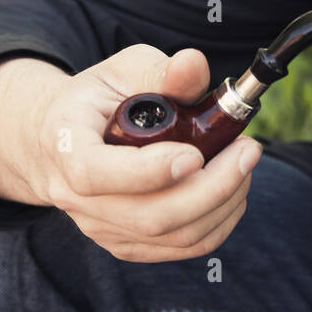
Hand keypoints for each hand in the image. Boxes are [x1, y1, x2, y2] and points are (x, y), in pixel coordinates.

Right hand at [32, 45, 262, 261]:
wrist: (64, 137)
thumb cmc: (99, 99)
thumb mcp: (123, 70)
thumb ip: (160, 71)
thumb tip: (194, 65)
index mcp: (65, 145)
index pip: (94, 173)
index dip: (148, 171)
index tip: (195, 154)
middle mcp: (76, 198)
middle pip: (148, 216)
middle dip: (212, 187)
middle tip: (247, 150)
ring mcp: (101, 227)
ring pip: (173, 236)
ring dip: (224, 202)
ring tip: (244, 162)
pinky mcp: (127, 243)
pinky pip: (182, 246)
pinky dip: (220, 220)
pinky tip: (233, 187)